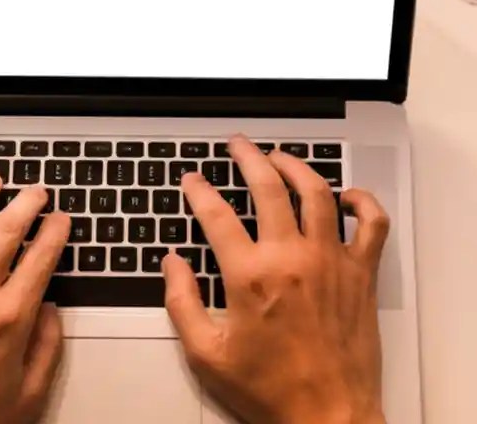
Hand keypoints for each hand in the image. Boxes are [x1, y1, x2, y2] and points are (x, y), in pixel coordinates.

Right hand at [163, 135, 390, 423]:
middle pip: (268, 188)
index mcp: (249, 276)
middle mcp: (291, 259)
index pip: (217, 214)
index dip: (199, 191)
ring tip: (280, 155)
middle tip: (237, 145)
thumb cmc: (269, 390)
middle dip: (247, 158)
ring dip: (296, 166)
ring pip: (317, 193)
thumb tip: (172, 263)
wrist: (327, 416)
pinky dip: (362, 201)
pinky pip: (370, 224)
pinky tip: (346, 195)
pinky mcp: (360, 275)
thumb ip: (181, 301)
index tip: (192, 180)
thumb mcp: (205, 353)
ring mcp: (331, 263)